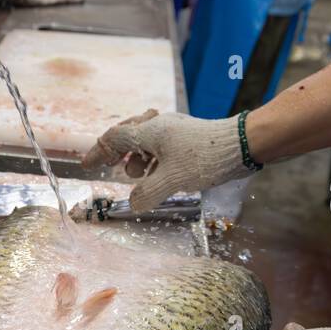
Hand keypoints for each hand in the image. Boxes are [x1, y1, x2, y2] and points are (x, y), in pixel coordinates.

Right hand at [81, 110, 250, 210]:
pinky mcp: (187, 138)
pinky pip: (160, 146)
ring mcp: (174, 131)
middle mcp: (159, 126)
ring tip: (142, 177)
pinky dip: (153, 160)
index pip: (114, 138)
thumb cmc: (205, 159)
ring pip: (145, 142)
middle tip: (110, 167)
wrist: (244, 145)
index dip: (98, 152)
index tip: (87, 165)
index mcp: (150, 131)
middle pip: (127, 135)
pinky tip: (160, 174)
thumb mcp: (171, 181)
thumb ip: (146, 194)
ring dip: (138, 160)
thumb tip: (133, 203)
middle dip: (117, 154)